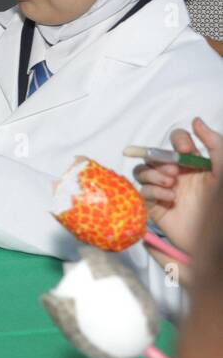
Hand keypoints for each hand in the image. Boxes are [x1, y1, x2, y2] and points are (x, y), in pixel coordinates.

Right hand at [133, 117, 219, 256]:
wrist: (217, 237)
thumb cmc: (222, 203)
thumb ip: (215, 142)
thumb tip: (195, 120)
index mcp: (194, 164)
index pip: (177, 142)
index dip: (178, 142)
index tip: (186, 150)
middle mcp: (177, 174)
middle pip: (154, 155)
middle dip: (161, 160)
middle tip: (175, 172)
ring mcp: (164, 190)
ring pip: (143, 172)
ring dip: (154, 175)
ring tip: (171, 185)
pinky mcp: (154, 207)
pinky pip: (142, 192)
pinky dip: (153, 192)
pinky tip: (169, 199)